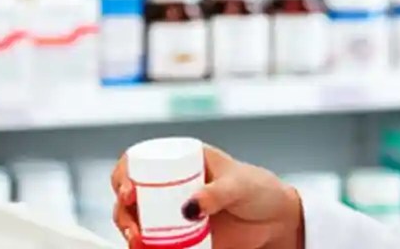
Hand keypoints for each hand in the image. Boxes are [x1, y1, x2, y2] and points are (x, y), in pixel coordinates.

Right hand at [111, 142, 303, 248]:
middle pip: (129, 195)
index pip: (139, 160)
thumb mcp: (239, 186)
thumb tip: (187, 208)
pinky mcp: (177, 236)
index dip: (124, 174)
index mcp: (182, 160)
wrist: (276, 222)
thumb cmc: (260, 191)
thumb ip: (216, 193)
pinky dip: (145, 248)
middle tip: (134, 229)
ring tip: (140, 244)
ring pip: (136, 221)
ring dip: (129, 233)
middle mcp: (170, 185)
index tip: (128, 192)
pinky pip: (152, 243)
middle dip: (123, 212)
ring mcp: (171, 211)